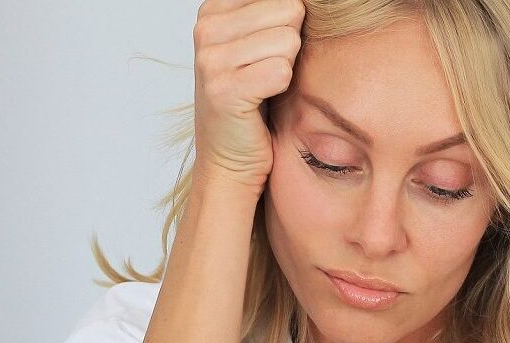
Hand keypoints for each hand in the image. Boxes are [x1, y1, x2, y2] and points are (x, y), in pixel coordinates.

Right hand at [192, 0, 304, 189]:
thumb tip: (302, 3)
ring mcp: (211, 59)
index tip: (268, 54)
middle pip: (289, 11)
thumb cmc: (253, 103)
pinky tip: (263, 100)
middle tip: (268, 74)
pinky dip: (282, 89)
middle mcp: (206, 28)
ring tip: (264, 87)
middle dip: (291, 46)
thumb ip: (276, 14)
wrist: (231, 160)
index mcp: (214, 10)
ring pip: (288, 40)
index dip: (289, 26)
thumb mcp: (259, 46)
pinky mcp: (224, 89)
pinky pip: (282, 70)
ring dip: (287, 69)